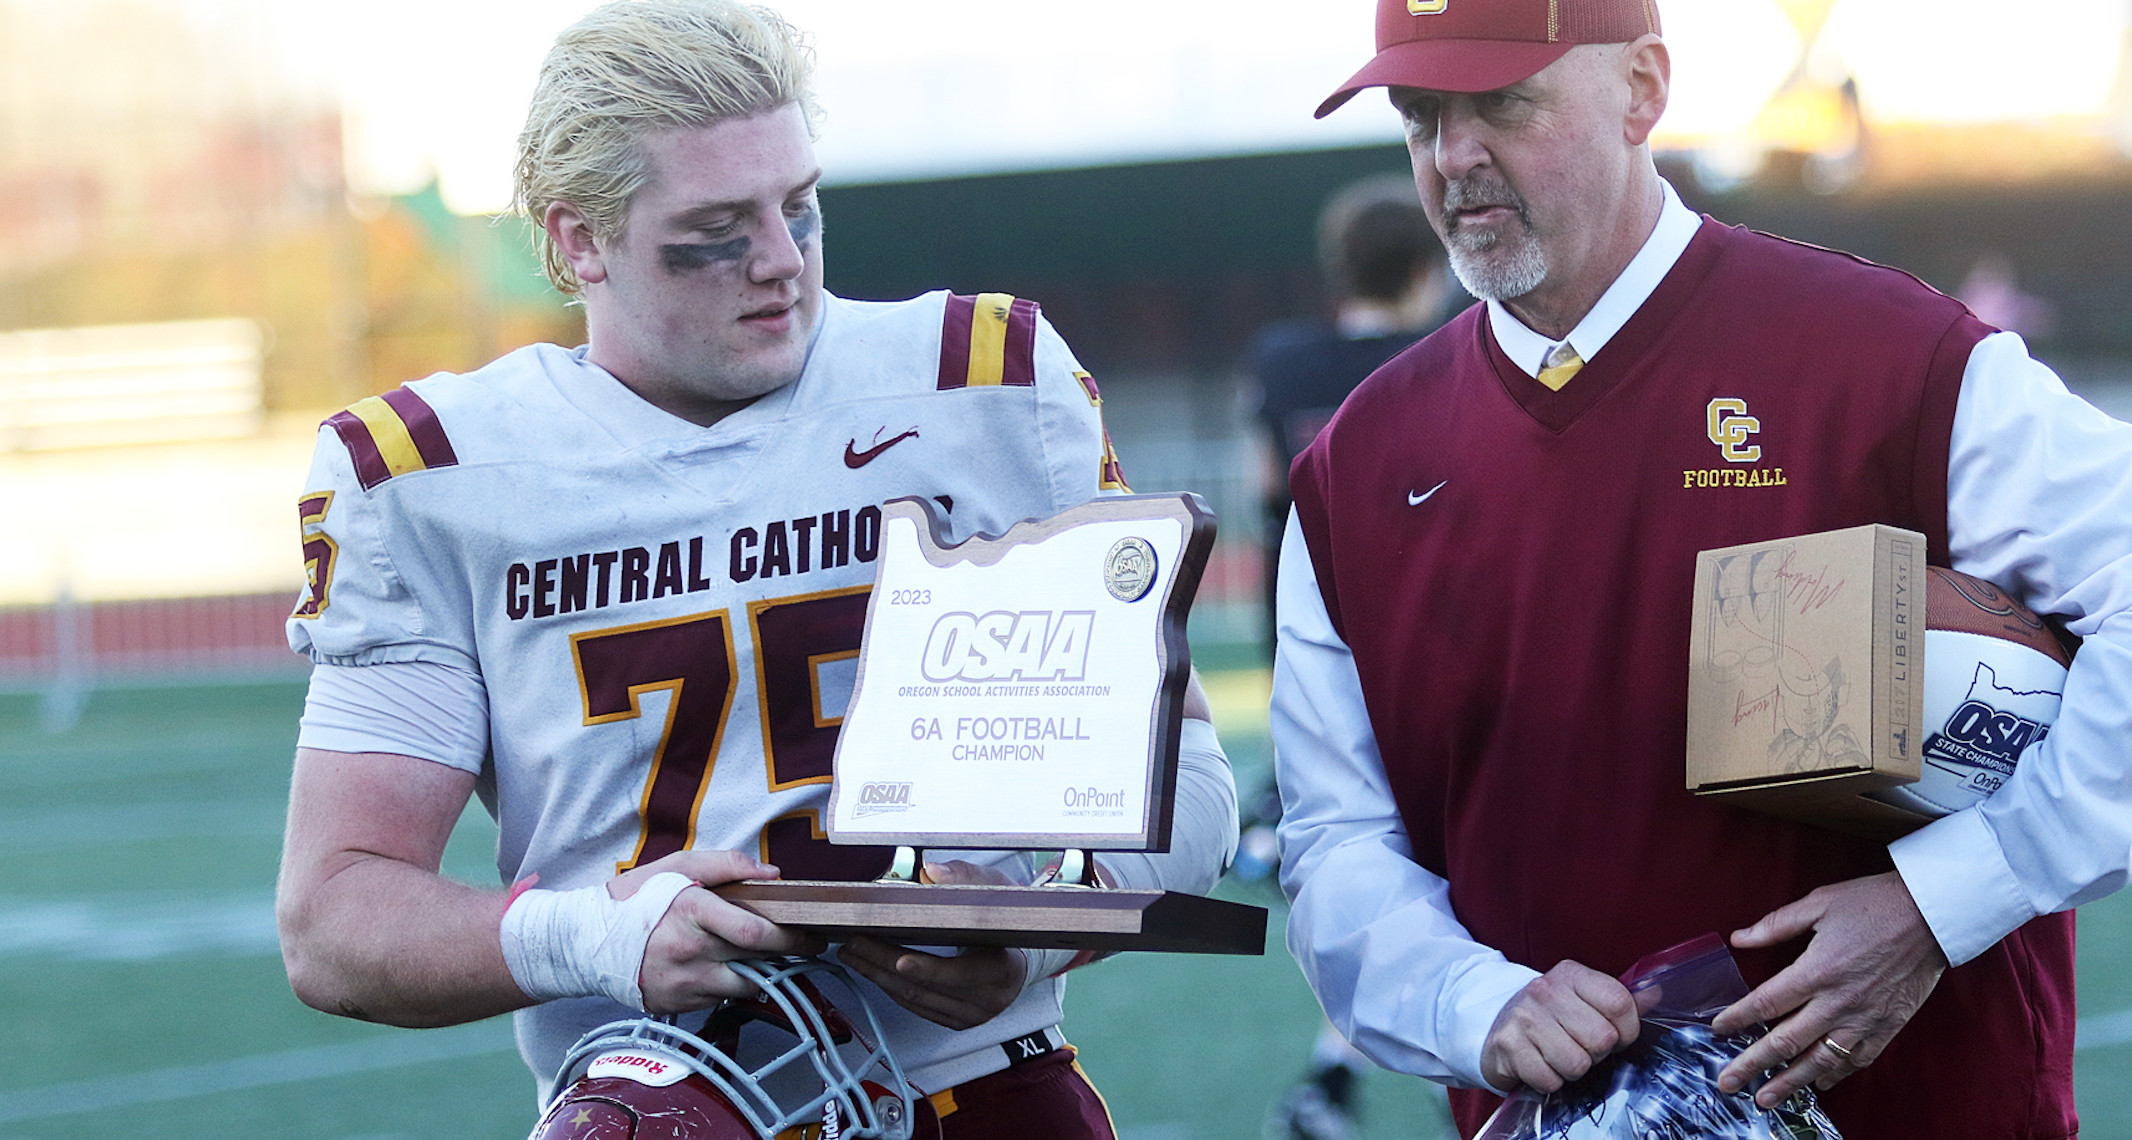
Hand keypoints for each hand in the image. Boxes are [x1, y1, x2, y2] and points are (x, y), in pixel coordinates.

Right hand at [618, 850, 824, 1014]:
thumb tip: (774, 875)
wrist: (586, 941)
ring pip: (744, 987)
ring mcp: (683, 983)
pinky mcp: (677, 1004)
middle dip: (791, 955)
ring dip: (762, 974)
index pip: (754, 933)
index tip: (812, 932)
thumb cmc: (636, 898)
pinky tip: (726, 967)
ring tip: (767, 957)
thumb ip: (728, 865)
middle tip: (810, 946)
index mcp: (693, 912)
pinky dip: (730, 984)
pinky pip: (719, 998)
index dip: (791, 936)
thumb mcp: (678, 866)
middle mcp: (690, 951)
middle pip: (757, 962)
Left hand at [840, 860, 1027, 1029]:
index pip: (962, 973)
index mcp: (1004, 969)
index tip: (898, 960)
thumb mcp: (994, 888)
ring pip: (914, 1000)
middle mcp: (989, 999)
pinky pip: (915, 1007)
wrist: (1020, 953)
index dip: (928, 969)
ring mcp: (971, 1015)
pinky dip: (890, 987)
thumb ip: (963, 877)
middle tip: (855, 943)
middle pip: (926, 988)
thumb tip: (931, 873)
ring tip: (853, 953)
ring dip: (878, 976)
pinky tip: (872, 969)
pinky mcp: (955, 1021)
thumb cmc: (1006, 921)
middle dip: (883, 964)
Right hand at [1480, 960, 1640, 1093]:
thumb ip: (1619, 1000)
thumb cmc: (1549, 1016)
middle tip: (1579, 1046)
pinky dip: (1549, 1081)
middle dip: (1596, 1053)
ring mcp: (1524, 1017)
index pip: (1620, 1003)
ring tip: (1558, 1056)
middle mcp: (1546, 990)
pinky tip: (1540, 1064)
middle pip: (1602, 1039)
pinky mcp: (1508, 1045)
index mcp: (1571, 974)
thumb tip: (1654, 994)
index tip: (1615, 1036)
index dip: (1627, 1030)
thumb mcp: (1582, 999)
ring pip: (1577, 1063)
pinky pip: (1550, 1080)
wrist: (1495, 1026)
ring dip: (1571, 1070)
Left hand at [1710, 871, 1947, 1107]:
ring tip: (1764, 1098)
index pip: (1766, 1003)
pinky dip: (1835, 1074)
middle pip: (1786, 1041)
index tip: (1716, 1030)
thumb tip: (1739, 938)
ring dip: (1789, 1082)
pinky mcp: (1887, 1027)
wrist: (1933, 914)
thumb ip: (1776, 924)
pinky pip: (1856, 1060)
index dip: (1737, 1018)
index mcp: (1817, 970)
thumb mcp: (1819, 903)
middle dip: (1752, 1064)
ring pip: (1820, 1061)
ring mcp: (1864, 1019)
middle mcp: (1838, 1001)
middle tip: (1727, 1082)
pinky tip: (1818, 1083)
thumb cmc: (1874, 903)